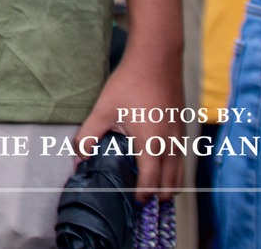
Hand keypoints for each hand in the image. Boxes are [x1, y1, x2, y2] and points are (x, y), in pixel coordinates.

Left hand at [75, 50, 183, 200]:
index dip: (143, 194)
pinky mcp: (182, 127)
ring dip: (170, 184)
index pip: (151, 180)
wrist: (157, 58)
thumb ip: (89, 135)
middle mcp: (171, 143)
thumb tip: (79, 157)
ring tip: (156, 191)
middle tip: (145, 202)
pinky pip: (182, 157)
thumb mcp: (103, 109)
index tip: (134, 201)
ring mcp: (180, 135)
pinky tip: (162, 165)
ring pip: (180, 171)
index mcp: (152, 143)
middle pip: (172, 182)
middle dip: (160, 195)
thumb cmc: (130, 82)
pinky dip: (175, 169)